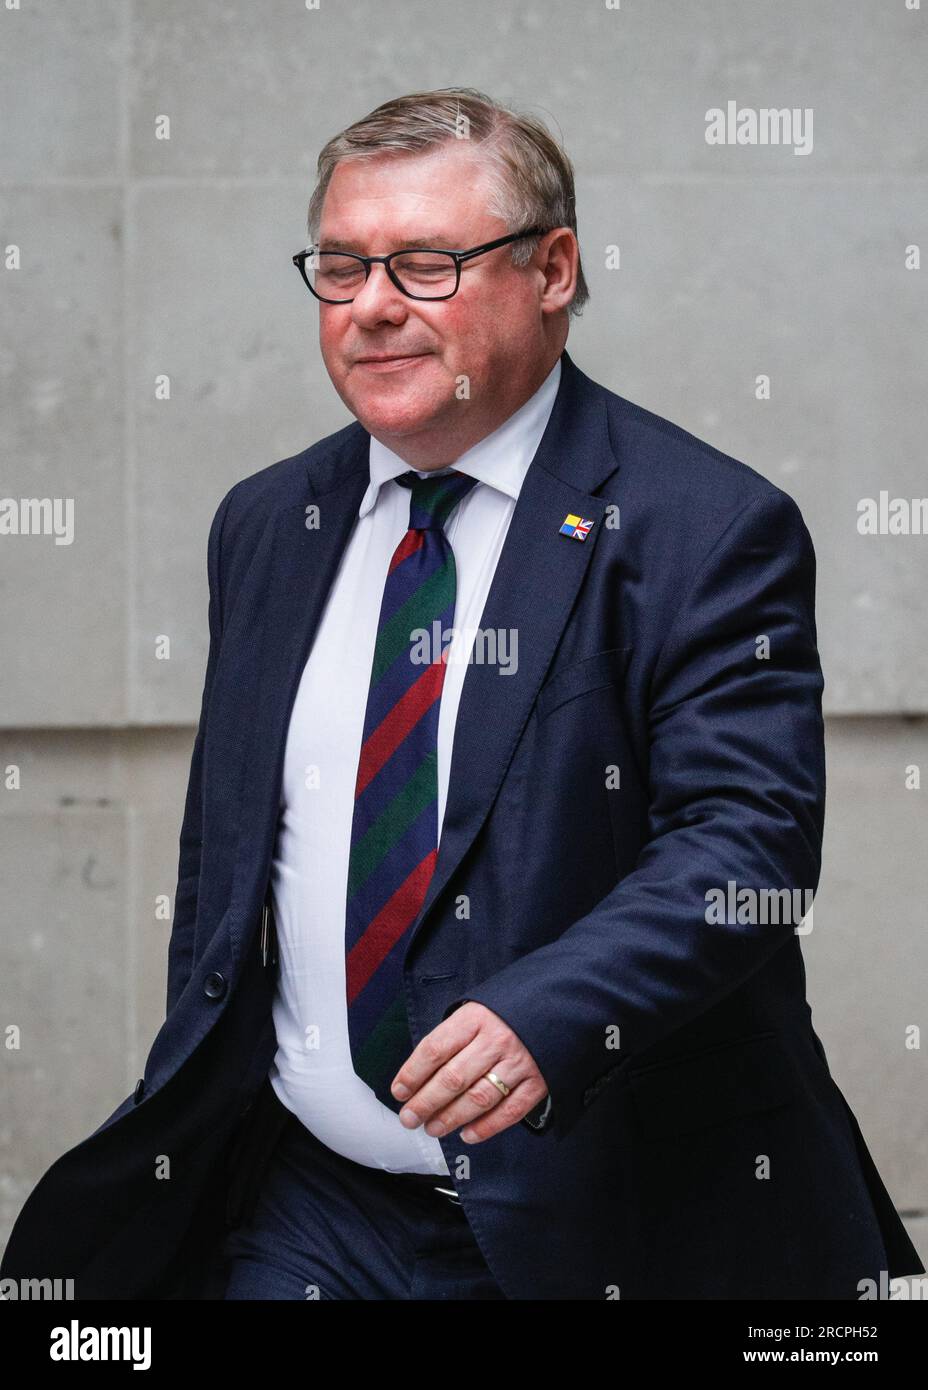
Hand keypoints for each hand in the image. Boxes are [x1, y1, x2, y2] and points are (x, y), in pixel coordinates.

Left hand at [389, 1001, 548, 1142]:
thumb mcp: (477, 1008)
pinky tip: (468, 1135)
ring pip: (478, 1098)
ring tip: (432, 1128)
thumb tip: (421, 1072)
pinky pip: (510, 1111)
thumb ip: (454, 1035)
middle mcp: (496, 1040)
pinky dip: (487, 1127)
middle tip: (409, 1118)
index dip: (413, 1073)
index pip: (435, 1049)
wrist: (560, 1003)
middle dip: (425, 1103)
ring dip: (451, 1118)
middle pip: (452, 1078)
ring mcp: (519, 1062)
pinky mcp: (539, 1081)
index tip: (399, 1092)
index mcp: (476, 1018)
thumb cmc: (509, 1010)